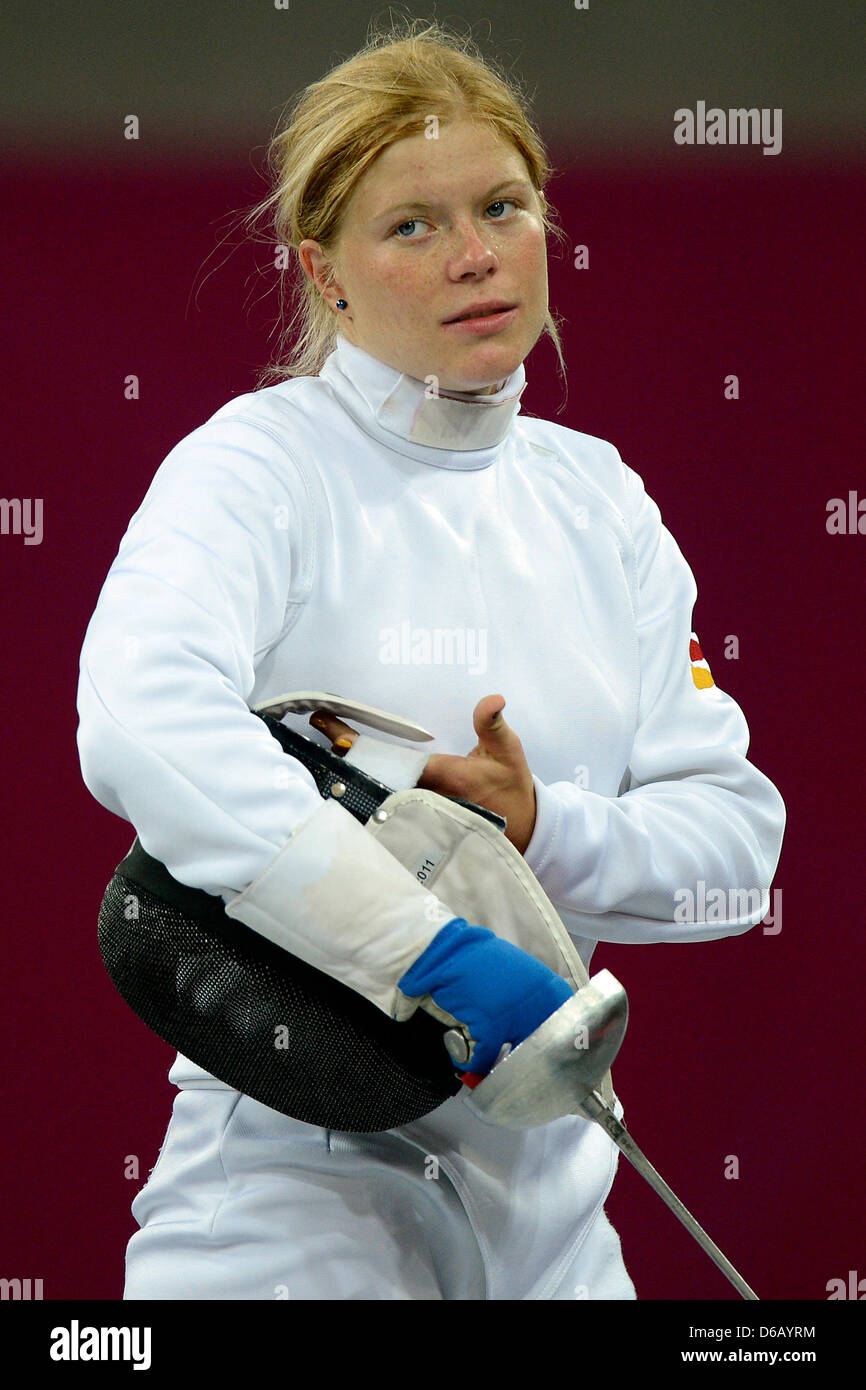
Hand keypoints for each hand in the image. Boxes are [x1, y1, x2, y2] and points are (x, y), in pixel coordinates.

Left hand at [309, 694, 536, 855]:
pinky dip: (365, 785)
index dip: (361, 747)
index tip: (334, 731)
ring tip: (326, 743)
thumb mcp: (507, 750)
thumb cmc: (510, 785)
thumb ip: (493, 724)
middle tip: (320, 724)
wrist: (521, 827)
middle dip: (347, 753)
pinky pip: (385, 801)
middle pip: (374, 775)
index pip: (393, 760)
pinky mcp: (419, 819)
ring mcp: (419, 812)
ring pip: (376, 790)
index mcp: (442, 778)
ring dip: (352, 768)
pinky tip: (346, 771)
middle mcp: (424, 797)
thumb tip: (493, 699)